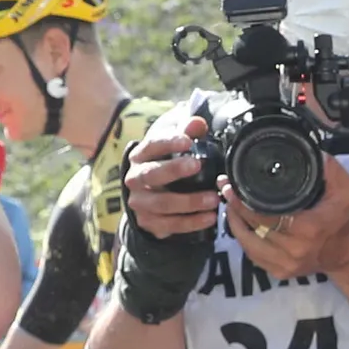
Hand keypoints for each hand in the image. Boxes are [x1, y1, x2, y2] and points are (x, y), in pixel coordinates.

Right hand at [123, 110, 222, 240]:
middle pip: (151, 175)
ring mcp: (140, 203)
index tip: (188, 141)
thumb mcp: (175, 144)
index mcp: (141, 156)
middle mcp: (135, 179)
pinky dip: (191, 223)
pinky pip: (170, 225)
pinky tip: (210, 218)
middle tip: (198, 165)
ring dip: (189, 202)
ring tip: (213, 199)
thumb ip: (187, 131)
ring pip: (161, 204)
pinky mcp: (149, 223)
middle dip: (174, 170)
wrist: (151, 196)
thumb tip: (198, 123)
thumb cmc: (167, 163)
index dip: (168, 143)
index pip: (151, 146)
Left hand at [228, 156, 348, 284]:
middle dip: (236, 209)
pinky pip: (253, 257)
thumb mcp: (346, 190)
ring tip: (230, 207)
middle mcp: (294, 249)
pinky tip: (241, 226)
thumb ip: (330, 169)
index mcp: (308, 228)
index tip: (232, 187)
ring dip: (235, 225)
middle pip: (253, 229)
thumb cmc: (343, 220)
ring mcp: (285, 264)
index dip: (244, 202)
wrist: (346, 254)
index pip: (265, 215)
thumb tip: (310, 151)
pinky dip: (244, 241)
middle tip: (226, 192)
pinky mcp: (280, 273)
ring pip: (248, 245)